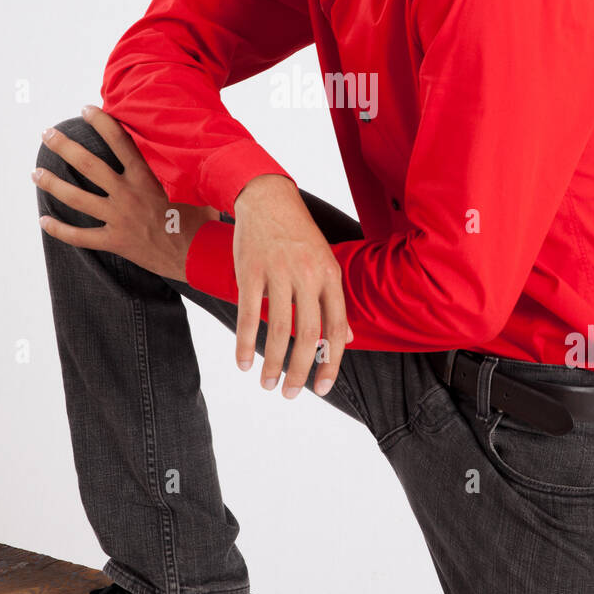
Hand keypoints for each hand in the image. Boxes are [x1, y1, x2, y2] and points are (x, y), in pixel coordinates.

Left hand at [33, 105, 218, 281]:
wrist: (199, 255)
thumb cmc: (202, 218)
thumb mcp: (198, 184)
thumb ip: (188, 164)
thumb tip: (197, 141)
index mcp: (147, 176)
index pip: (119, 140)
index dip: (101, 122)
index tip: (85, 110)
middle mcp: (128, 193)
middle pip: (88, 165)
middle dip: (64, 147)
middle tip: (47, 134)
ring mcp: (119, 218)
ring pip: (76, 198)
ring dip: (52, 183)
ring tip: (35, 172)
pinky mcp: (115, 241)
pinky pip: (80, 236)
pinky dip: (60, 229)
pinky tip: (44, 221)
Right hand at [232, 174, 353, 399]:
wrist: (268, 199)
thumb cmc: (298, 235)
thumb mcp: (326, 263)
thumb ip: (335, 301)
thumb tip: (349, 339)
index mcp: (330, 276)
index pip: (337, 328)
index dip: (332, 362)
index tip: (323, 388)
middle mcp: (308, 276)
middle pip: (309, 334)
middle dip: (301, 370)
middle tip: (291, 394)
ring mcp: (279, 273)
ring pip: (278, 329)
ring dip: (272, 363)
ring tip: (267, 385)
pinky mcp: (251, 271)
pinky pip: (249, 315)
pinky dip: (246, 343)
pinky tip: (244, 363)